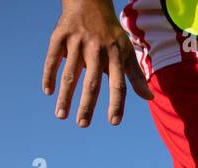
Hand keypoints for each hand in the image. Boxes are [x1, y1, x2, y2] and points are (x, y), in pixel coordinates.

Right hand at [44, 0, 152, 126]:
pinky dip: (49, 75)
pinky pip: (52, 58)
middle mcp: (97, 50)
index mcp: (115, 56)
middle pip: (92, 83)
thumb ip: (136, 76)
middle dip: (87, 105)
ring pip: (70, 74)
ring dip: (66, 97)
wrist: (89, 3)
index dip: (117, 103)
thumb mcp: (127, 52)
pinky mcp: (59, 36)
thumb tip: (149, 98)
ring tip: (62, 116)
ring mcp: (76, 42)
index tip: (114, 122)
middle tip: (83, 125)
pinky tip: (48, 92)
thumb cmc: (111, 34)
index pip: (118, 84)